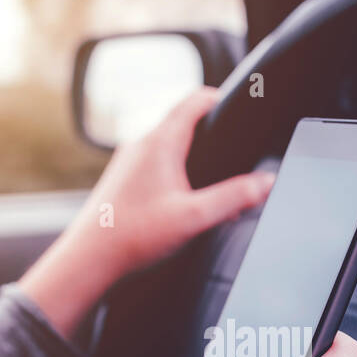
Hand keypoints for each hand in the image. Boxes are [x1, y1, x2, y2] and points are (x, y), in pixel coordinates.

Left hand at [18, 87, 274, 337]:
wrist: (90, 258)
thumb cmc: (134, 236)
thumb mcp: (195, 217)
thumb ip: (234, 198)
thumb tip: (266, 183)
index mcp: (161, 141)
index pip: (196, 99)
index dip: (222, 99)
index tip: (241, 108)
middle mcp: (141, 143)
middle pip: (182, 118)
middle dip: (211, 128)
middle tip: (234, 144)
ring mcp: (128, 159)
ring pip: (167, 139)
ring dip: (192, 148)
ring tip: (214, 171)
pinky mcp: (122, 177)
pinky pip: (154, 159)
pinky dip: (174, 165)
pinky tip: (183, 195)